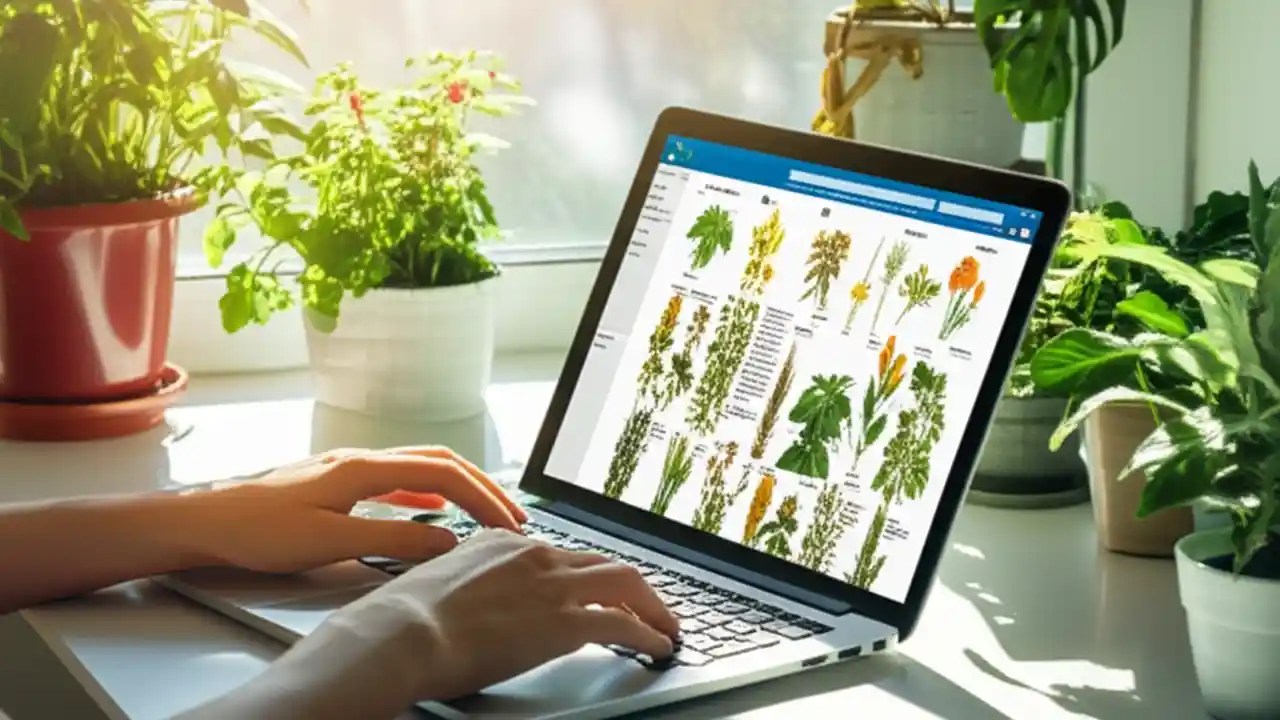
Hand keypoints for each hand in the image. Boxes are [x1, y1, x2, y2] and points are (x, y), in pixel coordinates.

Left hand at [183, 446, 526, 573]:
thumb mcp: (330, 542)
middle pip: (440, 462)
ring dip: (458, 487)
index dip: (482, 498)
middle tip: (512, 516)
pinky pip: (398, 479)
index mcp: (365, 468)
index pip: (444, 475)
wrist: (204, 522)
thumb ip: (392, 541)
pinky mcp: (336, 482)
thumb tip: (447, 541)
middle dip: (482, 487)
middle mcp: (361, 460)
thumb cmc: (258, 531)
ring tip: (484, 511)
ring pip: (421, 467)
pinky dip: (428, 491)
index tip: (508, 524)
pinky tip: (430, 508)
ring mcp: (348, 468)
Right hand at [221, 529, 677, 718]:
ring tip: (665, 626)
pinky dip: (649, 633)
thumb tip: (466, 600)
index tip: (597, 590)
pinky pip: (624, 623)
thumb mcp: (436, 582)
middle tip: (649, 605)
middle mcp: (535, 555)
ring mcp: (553, 585)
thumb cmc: (404, 618)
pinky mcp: (566, 621)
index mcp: (503, 543)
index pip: (561, 554)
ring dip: (652, 606)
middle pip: (602, 561)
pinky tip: (658, 646)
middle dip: (632, 585)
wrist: (403, 632)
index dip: (586, 575)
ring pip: (625, 582)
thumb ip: (464, 582)